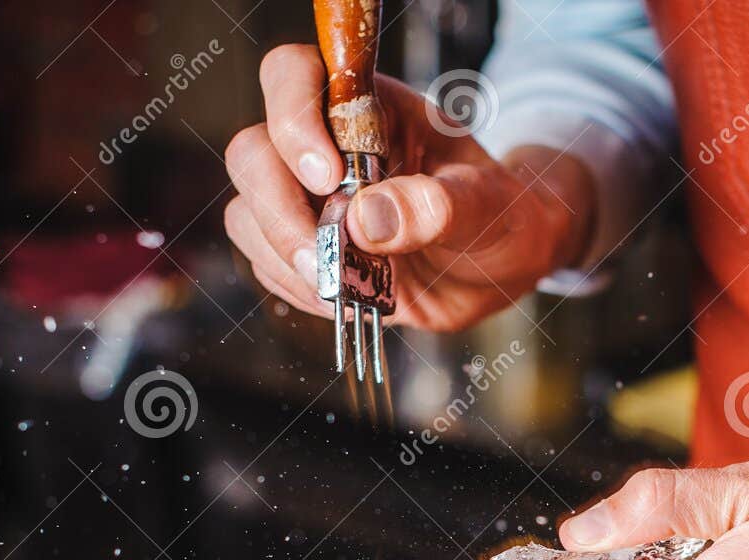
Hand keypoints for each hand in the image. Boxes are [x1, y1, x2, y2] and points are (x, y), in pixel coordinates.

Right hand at [223, 45, 594, 330]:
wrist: (501, 265)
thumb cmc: (498, 216)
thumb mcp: (486, 206)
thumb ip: (434, 207)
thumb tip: (365, 219)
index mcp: (367, 109)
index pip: (294, 75)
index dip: (292, 117)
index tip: (327, 176)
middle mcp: (324, 147)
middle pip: (253, 152)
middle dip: (278, 207)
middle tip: (326, 253)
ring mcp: (307, 200)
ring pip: (247, 212)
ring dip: (283, 253)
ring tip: (340, 281)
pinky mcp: (305, 249)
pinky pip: (267, 264)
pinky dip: (295, 285)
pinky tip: (342, 294)